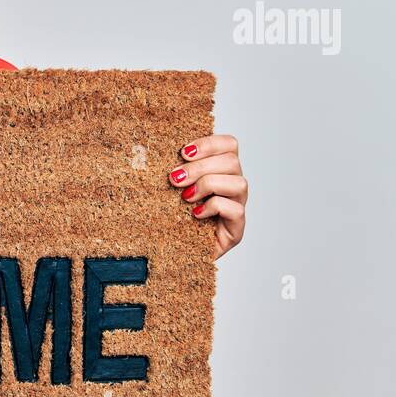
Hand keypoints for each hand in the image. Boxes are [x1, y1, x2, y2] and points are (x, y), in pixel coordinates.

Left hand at [167, 135, 245, 259]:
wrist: (167, 253)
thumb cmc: (166, 217)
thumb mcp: (167, 188)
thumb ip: (172, 168)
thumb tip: (156, 148)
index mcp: (219, 170)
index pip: (229, 145)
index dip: (209, 143)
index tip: (183, 151)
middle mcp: (231, 186)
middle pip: (232, 161)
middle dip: (200, 167)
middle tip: (174, 178)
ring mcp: (237, 207)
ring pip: (239, 182)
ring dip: (208, 185)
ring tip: (185, 197)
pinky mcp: (236, 229)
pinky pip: (236, 209)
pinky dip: (214, 207)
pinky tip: (195, 214)